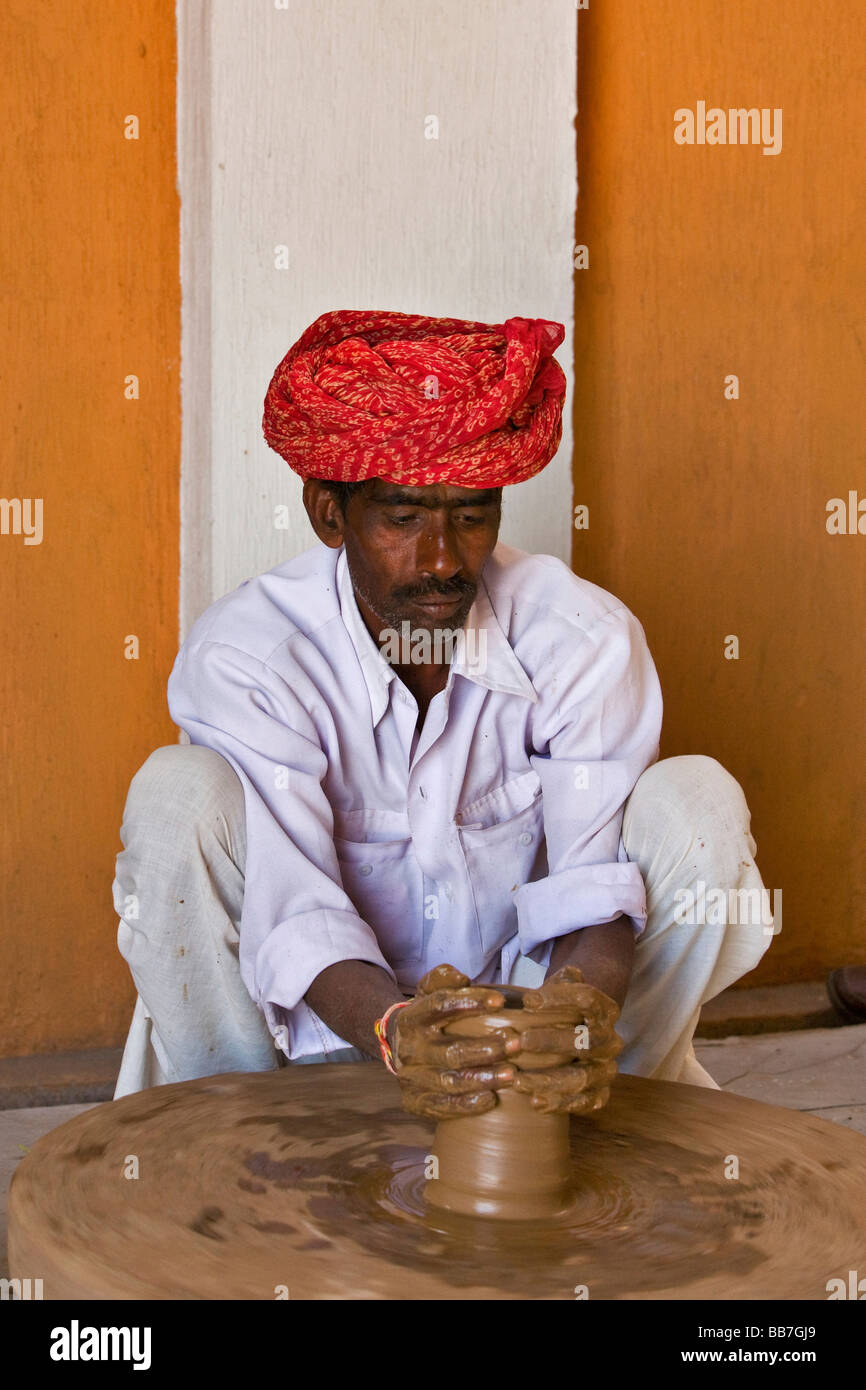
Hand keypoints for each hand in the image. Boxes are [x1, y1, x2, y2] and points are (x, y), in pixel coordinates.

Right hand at [393, 964, 520, 1119]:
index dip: (471, 1003)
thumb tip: (461, 977)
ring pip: (451, 1081)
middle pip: (450, 1051)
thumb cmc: (426, 1019)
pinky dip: (468, 1105)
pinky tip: (491, 1099)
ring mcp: (411, 1078)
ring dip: (483, 1078)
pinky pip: (443, 1106)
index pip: (441, 1006)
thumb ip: (442, 978)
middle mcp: (410, 1049)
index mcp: (413, 1018)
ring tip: (512, 1074)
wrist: (397, 1050)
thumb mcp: (427, 993)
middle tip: (516, 1044)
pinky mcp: (415, 1102)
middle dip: (486, 1049)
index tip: (500, 1002)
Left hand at [511, 964, 623, 1114]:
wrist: (578, 1034)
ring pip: (584, 1077)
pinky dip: (561, 1104)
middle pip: (586, 1041)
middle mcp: (611, 1040)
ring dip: (549, 1080)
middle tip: (520, 1042)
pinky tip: (535, 1102)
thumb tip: (549, 985)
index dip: (559, 999)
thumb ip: (558, 983)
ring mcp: (607, 1069)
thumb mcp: (561, 991)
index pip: (588, 999)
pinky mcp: (600, 1094)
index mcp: (605, 1010)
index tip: (527, 1001)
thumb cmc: (562, 1011)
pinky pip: (586, 1103)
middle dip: (552, 1042)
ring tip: (517, 1081)